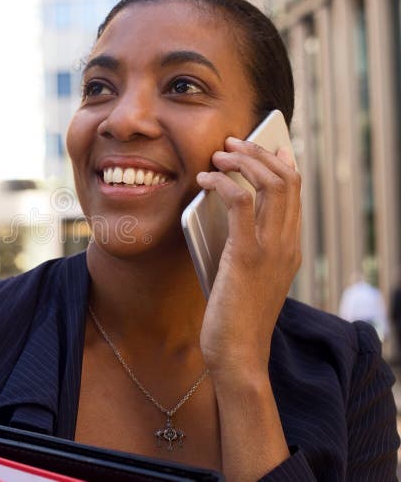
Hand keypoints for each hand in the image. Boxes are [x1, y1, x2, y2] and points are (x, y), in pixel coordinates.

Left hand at [195, 136, 301, 378]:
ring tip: (219, 154)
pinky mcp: (247, 254)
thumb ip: (242, 248)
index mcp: (290, 249)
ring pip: (271, 183)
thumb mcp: (244, 278)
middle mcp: (288, 244)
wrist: (238, 355)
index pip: (295, 194)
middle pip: (287, 180)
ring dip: (243, 160)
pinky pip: (239, 201)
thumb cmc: (233, 319)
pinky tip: (204, 179)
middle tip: (233, 142)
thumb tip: (220, 219)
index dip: (280, 164)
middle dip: (260, 153)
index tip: (266, 147)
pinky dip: (222, 182)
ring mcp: (272, 249)